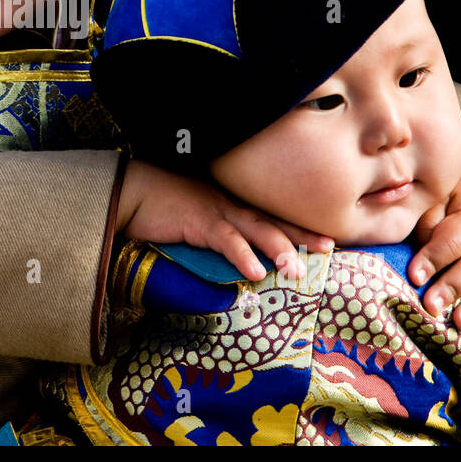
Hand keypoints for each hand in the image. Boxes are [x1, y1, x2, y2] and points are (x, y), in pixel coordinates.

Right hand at [117, 159, 333, 281]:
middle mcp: (230, 205)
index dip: (298, 227)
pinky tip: (255, 271)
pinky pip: (225, 240)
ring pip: (255, 229)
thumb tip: (234, 260)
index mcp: (232, 204)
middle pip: (273, 220)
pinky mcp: (197, 221)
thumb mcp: (196, 218)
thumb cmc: (162, 204)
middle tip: (327, 249)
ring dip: (278, 248)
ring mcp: (215, 211)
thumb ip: (216, 234)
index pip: (271, 216)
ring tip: (296, 269)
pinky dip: (241, 255)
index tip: (326, 240)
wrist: (133, 190)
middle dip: (301, 235)